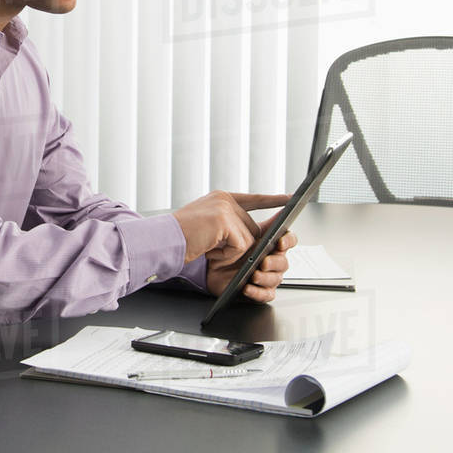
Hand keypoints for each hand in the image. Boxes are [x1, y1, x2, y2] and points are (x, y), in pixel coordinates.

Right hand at [173, 191, 289, 264]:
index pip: (252, 199)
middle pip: (252, 228)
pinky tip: (209, 249)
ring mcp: (225, 208)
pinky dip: (226, 254)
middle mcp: (224, 199)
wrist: (162, 240)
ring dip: (230, 252)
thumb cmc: (180, 238)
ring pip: (248, 239)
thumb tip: (254, 237)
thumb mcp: (208, 225)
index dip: (272, 199)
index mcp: (221, 198)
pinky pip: (240, 246)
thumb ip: (229, 225)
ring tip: (207, 246)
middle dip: (238, 245)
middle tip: (212, 246)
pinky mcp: (224, 220)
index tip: (289, 198)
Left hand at [205, 215, 298, 301]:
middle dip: (275, 262)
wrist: (205, 263)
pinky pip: (266, 294)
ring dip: (266, 277)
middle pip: (284, 262)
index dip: (288, 240)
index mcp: (269, 242)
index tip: (280, 241)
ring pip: (276, 279)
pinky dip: (258, 292)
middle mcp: (270, 258)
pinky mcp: (257, 290)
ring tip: (253, 275)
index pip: (288, 240)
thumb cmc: (223, 244)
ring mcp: (265, 275)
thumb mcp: (234, 227)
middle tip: (263, 261)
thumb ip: (252, 217)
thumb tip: (268, 202)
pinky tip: (247, 287)